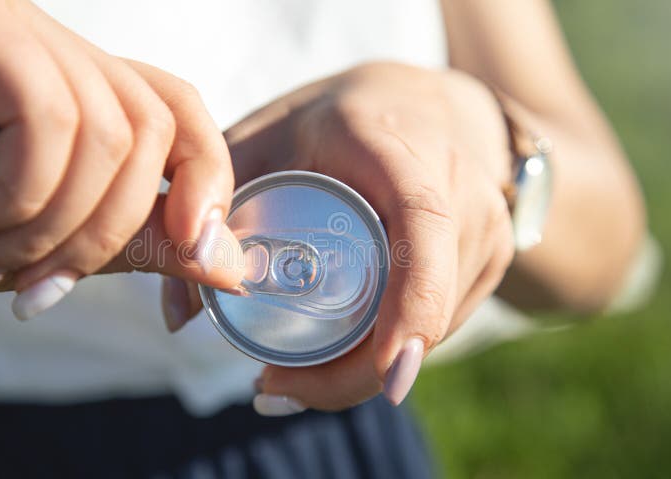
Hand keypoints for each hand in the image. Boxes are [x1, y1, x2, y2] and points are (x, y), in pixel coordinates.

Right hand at [0, 0, 242, 314]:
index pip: (178, 114)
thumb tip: (230, 268)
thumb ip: (124, 246)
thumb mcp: (26, 247)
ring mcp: (14, 28)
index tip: (200, 258)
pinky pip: (52, 117)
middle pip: (160, 124)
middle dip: (116, 232)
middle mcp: (52, 52)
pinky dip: (17, 196)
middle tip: (39, 292)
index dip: (209, 183)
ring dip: (52, 230)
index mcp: (71, 96)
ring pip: (113, 133)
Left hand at [165, 62, 515, 411]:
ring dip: (363, 371)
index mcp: (398, 146)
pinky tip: (338, 359)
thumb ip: (212, 205)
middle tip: (273, 389)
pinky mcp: (491, 260)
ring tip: (288, 377)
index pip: (422, 222)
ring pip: (437, 329)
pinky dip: (388, 353)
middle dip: (353, 371)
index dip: (413, 299)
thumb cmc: (333, 121)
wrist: (422, 106)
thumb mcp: (264, 138)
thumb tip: (179, 316)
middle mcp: (459, 187)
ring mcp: (486, 227)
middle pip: (428, 302)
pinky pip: (444, 324)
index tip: (387, 372)